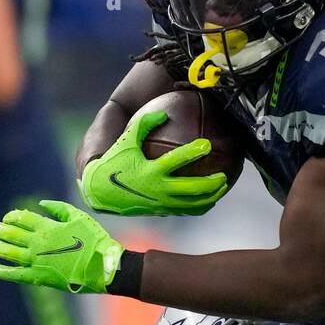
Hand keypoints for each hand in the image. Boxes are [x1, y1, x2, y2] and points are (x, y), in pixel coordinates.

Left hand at [0, 199, 120, 292]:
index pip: (22, 218)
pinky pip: (16, 274)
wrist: (103, 266)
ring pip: (10, 252)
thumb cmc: (94, 241)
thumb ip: (59, 209)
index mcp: (47, 227)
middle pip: (12, 234)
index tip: (7, 218)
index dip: (11, 217)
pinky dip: (2, 272)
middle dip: (0, 230)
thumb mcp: (79, 217)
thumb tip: (41, 204)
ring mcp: (37, 261)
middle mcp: (38, 243)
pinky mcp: (40, 277)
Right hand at [79, 106, 227, 217]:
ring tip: (223, 186)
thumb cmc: (114, 163)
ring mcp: (162, 202)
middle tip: (223, 174)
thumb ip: (143, 125)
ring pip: (193, 203)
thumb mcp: (125, 142)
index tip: (207, 144)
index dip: (193, 151)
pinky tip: (210, 198)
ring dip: (211, 196)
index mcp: (150, 171)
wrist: (101, 192)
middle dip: (211, 182)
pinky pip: (187, 211)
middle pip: (192, 188)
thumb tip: (164, 114)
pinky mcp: (162, 210)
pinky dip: (201, 206)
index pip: (176, 160)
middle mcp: (159, 189)